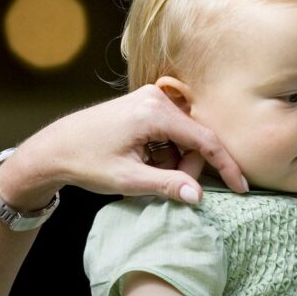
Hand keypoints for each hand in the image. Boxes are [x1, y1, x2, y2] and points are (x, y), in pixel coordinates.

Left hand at [0, 85, 246, 208]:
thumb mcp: (128, 179)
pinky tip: (146, 164)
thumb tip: (197, 197)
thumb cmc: (86, 162)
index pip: (204, 140)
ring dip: (176, 160)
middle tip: (172, 189)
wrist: (55, 148)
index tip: (241, 188)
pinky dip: (165, 152)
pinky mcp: (144, 104)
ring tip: (148, 176)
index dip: (226, 166)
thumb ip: (166, 186)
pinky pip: (171, 130)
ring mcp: (150, 98)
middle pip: (195, 137)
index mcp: (154, 113)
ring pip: (183, 135)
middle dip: (190, 166)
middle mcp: (155, 98)